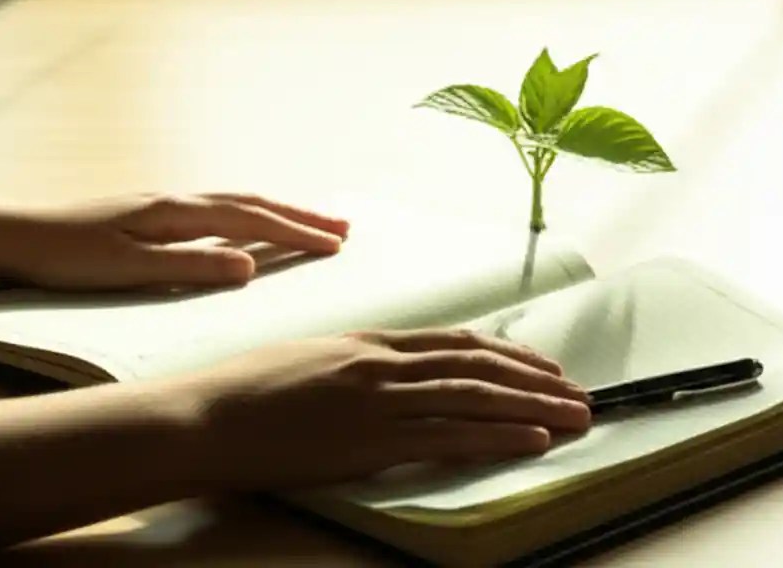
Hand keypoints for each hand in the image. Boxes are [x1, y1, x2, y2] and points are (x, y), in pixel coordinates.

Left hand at [0, 192, 348, 289]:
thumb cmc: (67, 257)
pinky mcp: (153, 212)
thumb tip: (249, 267)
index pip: (252, 221)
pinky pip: (219, 208)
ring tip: (313, 223)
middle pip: (254, 203)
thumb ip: (191, 267)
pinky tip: (251, 225)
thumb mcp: (129, 269)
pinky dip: (251, 214)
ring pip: (237, 202)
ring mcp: (166, 202)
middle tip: (345, 229)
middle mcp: (178, 200)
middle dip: (302, 215)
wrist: (16, 235)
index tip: (336, 246)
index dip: (297, 233)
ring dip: (280, 211)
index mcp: (177, 213)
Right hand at [0, 328, 589, 546]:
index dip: (508, 354)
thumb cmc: (245, 391)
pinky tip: (532, 437)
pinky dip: (498, 434)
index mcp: (371, 342)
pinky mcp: (372, 439)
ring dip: (534, 406)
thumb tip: (393, 369)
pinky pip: (450, 434)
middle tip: (579, 392)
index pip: (458, 343)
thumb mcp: (311, 357)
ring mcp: (380, 399)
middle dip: (537, 379)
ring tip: (576, 414)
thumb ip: (359, 362)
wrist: (203, 418)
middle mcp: (385, 363)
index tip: (542, 365)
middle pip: (480, 366)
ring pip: (476, 396)